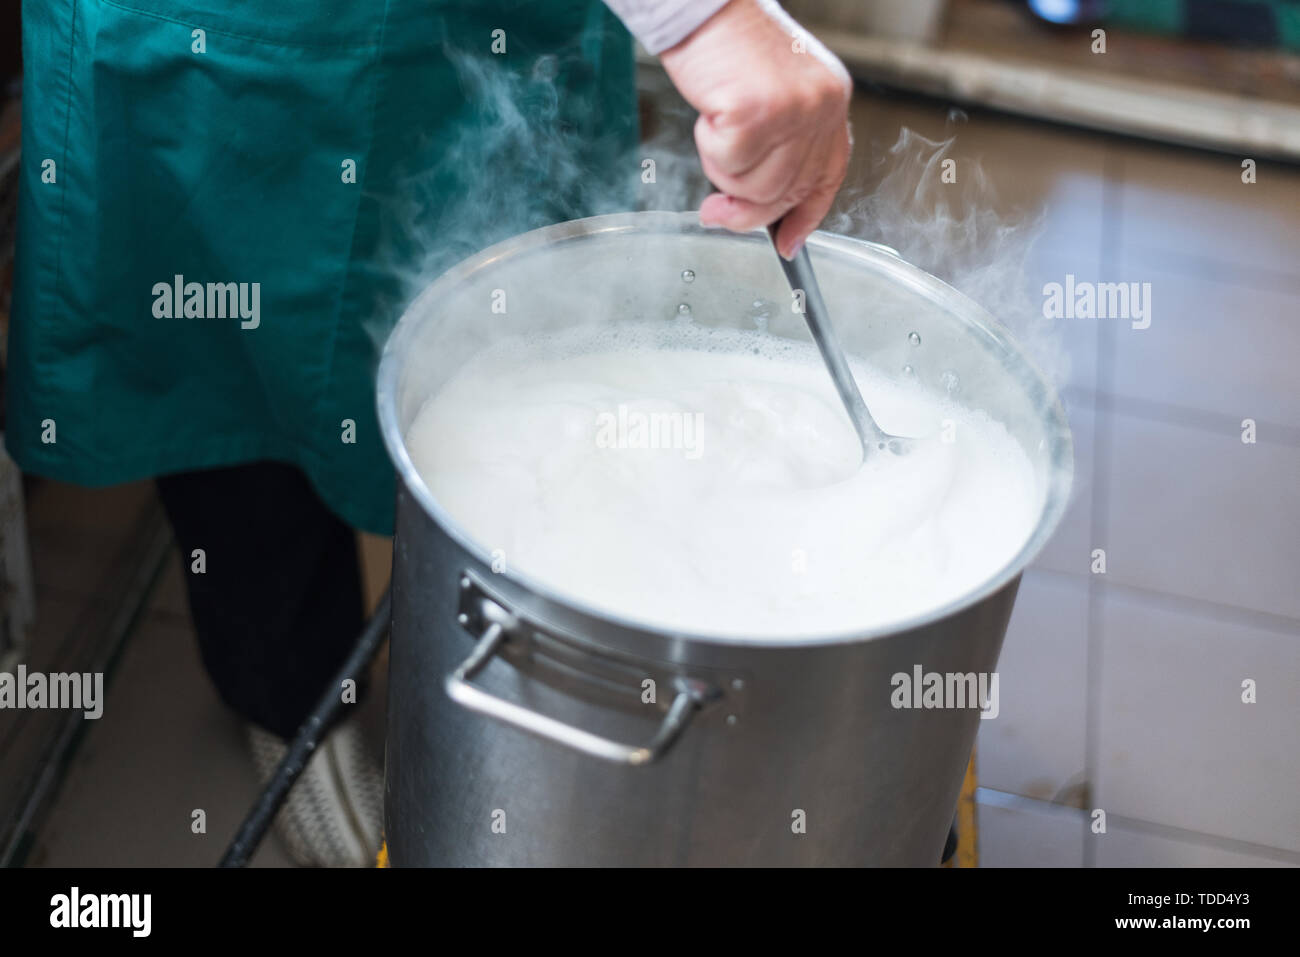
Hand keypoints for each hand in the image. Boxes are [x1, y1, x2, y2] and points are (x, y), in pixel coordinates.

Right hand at [659, 0, 851, 258]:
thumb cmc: (728, 43)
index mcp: (829, 101)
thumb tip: (754, 202)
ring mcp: (793, 111)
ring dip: (723, 169)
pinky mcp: (759, 113)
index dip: (806, 217)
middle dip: (745, 209)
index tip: (789, 243)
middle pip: (785, 193)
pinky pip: (728, 164)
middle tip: (715, 212)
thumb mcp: (770, 94)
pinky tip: (710, 113)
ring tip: (715, 128)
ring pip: (756, 186)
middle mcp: (820, 107)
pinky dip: (708, 146)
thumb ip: (776, 145)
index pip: (827, 176)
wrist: (705, 6)